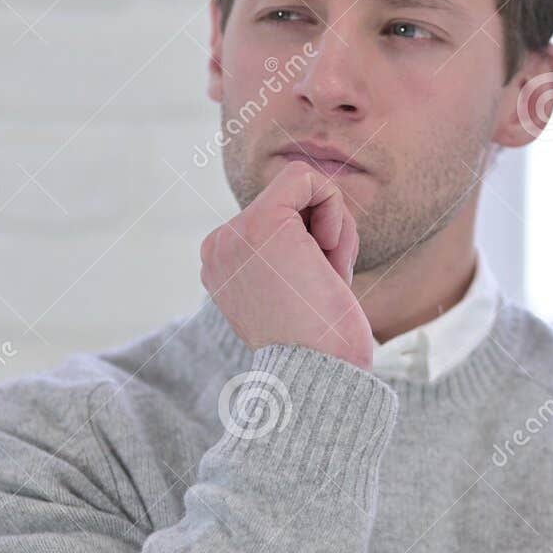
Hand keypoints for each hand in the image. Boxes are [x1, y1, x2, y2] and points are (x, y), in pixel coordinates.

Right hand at [200, 163, 371, 369]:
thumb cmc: (321, 344)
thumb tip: (315, 204)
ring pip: (300, 188)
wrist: (321, 374)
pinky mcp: (262, 224)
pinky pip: (306, 177)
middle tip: (325, 284)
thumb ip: (290, 250)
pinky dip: (334, 207)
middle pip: (289, 203)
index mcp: (221, 266)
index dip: (312, 245)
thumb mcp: (295, 289)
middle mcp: (217, 248)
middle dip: (324, 235)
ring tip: (327, 279)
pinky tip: (331, 252)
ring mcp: (234, 235)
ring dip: (334, 230)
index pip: (276, 222)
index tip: (317, 285)